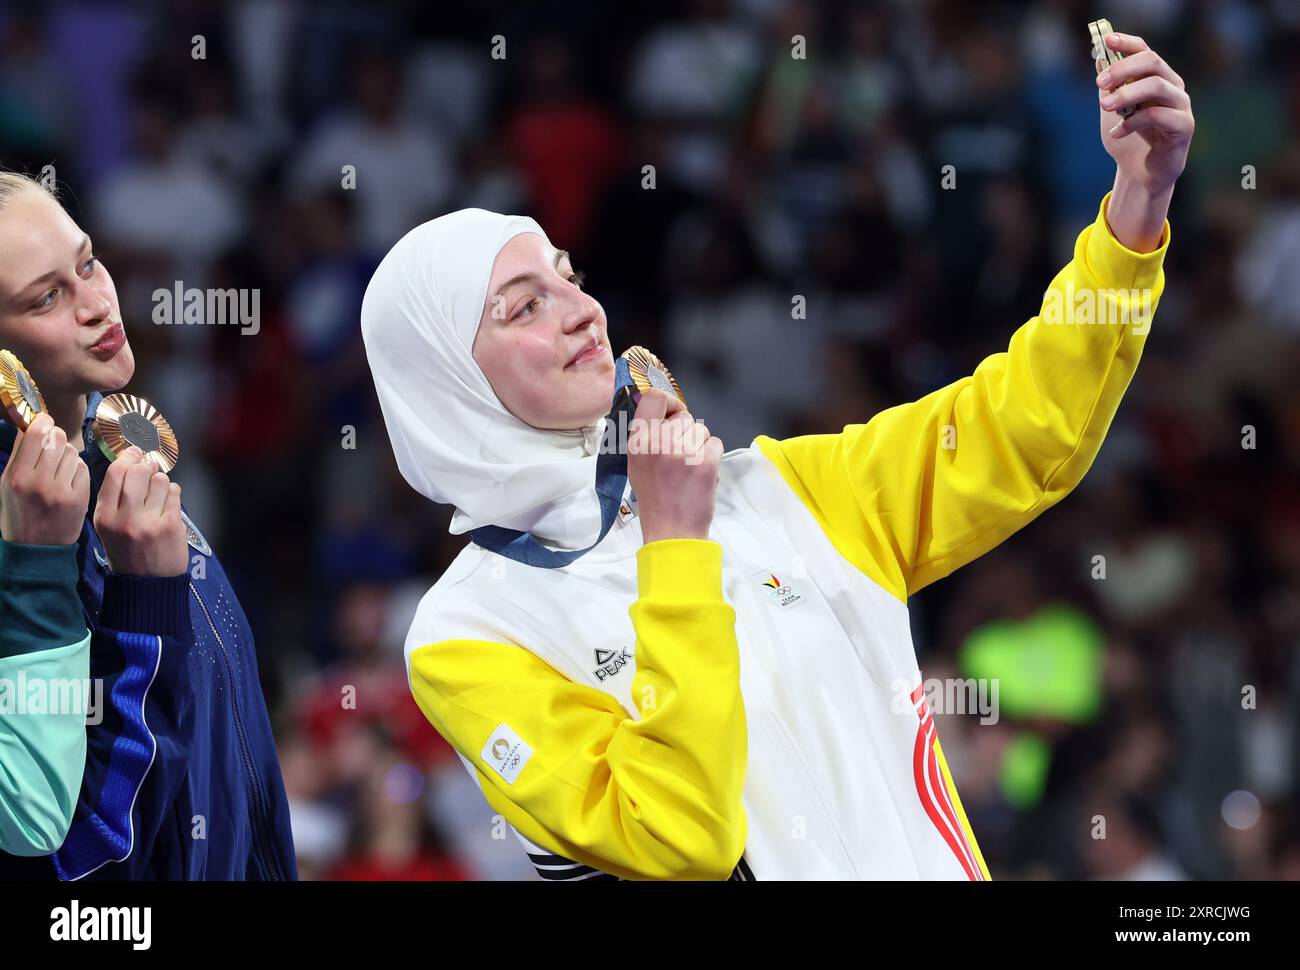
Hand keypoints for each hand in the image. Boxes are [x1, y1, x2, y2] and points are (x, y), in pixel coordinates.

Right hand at [0, 413, 89, 545]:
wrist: (36, 547)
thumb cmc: (19, 512)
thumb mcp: (7, 483)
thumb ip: (19, 453)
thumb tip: (30, 422)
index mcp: (17, 476)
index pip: (35, 434)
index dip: (43, 422)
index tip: (45, 421)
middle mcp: (39, 482)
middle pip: (57, 439)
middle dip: (55, 437)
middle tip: (52, 446)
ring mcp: (61, 491)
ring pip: (72, 452)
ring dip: (67, 455)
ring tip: (58, 468)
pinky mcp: (80, 498)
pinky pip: (82, 468)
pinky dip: (77, 469)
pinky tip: (68, 480)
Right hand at [93, 446, 187, 576]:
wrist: (147, 584)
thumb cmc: (128, 551)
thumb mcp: (109, 527)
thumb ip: (116, 497)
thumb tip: (132, 461)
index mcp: (104, 516)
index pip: (115, 473)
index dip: (128, 457)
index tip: (135, 453)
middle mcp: (124, 517)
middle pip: (138, 471)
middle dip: (146, 465)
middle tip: (150, 467)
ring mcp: (148, 521)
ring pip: (159, 480)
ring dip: (161, 481)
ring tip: (158, 494)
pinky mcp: (170, 524)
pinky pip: (174, 492)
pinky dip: (173, 493)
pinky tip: (167, 504)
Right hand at [627, 389, 722, 543]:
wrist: (672, 529)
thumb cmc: (655, 497)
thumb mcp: (637, 463)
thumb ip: (645, 434)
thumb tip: (659, 406)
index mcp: (639, 442)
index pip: (654, 398)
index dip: (669, 401)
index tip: (672, 412)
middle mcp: (659, 443)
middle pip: (684, 417)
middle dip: (685, 432)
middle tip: (680, 455)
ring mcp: (684, 452)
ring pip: (701, 429)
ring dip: (699, 445)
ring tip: (689, 467)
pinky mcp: (706, 462)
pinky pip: (715, 442)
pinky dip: (712, 456)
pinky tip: (700, 472)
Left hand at [1096, 32, 1193, 195]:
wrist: (1139, 173)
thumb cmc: (1129, 138)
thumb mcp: (1113, 110)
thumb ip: (1109, 86)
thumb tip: (1099, 58)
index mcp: (1157, 78)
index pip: (1145, 51)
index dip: (1127, 43)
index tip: (1106, 41)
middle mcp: (1173, 86)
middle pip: (1152, 63)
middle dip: (1123, 68)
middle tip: (1099, 82)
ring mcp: (1181, 105)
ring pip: (1157, 86)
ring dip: (1126, 94)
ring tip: (1104, 105)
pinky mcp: (1184, 126)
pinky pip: (1158, 116)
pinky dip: (1132, 122)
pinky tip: (1116, 132)